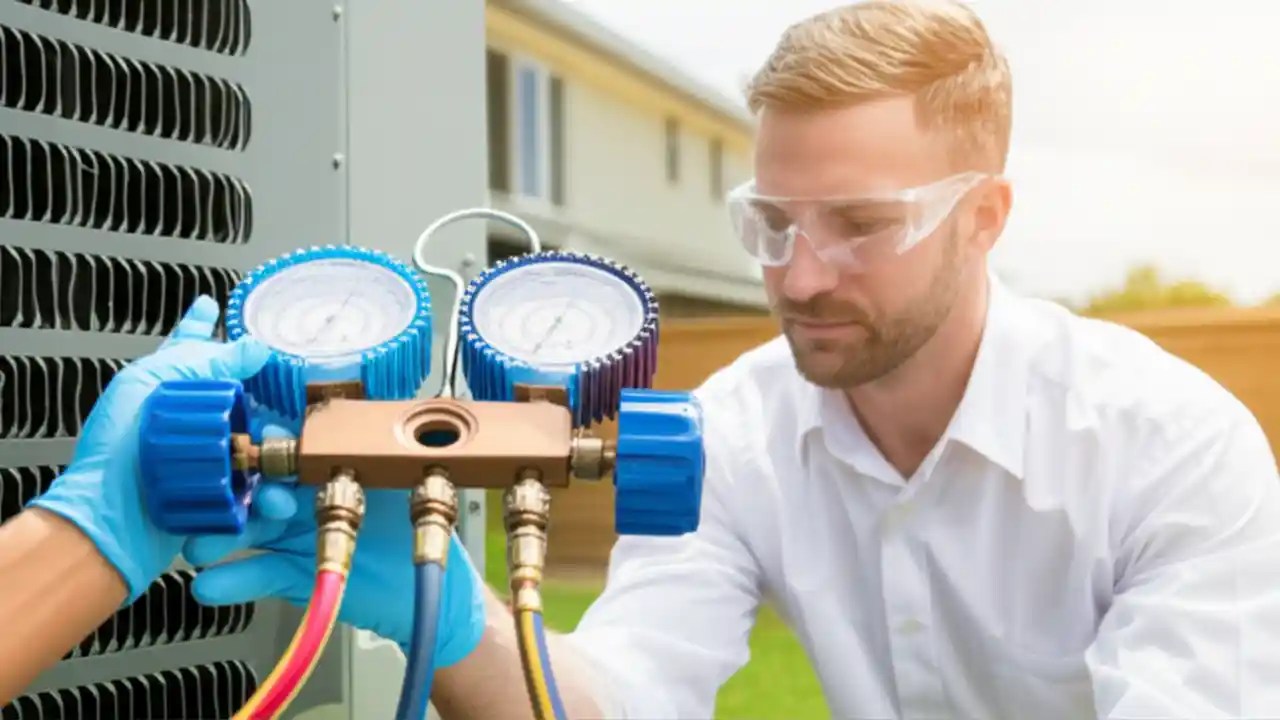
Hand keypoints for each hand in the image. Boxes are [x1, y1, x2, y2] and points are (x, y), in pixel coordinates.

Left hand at [28, 296, 283, 603]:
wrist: (113, 517)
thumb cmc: (116, 454)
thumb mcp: (155, 385)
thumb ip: (207, 360)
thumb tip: (253, 345)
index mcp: (163, 386)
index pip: (187, 345)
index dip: (198, 323)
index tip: (208, 306)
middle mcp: (184, 420)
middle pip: (235, 394)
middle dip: (264, 396)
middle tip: (282, 390)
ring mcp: (203, 457)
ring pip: (256, 440)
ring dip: (274, 447)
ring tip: (279, 448)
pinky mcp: (218, 492)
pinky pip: (256, 484)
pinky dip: (269, 491)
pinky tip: (278, 494)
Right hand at [183, 422, 486, 667]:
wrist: (431, 592)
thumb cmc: (415, 527)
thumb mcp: (395, 486)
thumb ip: (361, 460)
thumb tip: (341, 428)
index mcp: (325, 469)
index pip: (284, 456)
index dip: (261, 459)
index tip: (245, 462)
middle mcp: (303, 498)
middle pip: (257, 494)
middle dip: (233, 501)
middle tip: (222, 510)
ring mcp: (294, 536)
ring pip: (251, 533)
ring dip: (221, 539)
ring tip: (200, 548)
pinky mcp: (292, 573)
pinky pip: (260, 573)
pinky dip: (235, 579)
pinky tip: (214, 584)